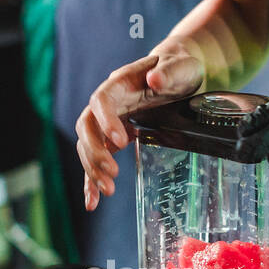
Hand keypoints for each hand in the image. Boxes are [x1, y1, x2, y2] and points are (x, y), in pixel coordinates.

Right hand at [76, 42, 203, 210]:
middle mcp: (108, 104)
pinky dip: (92, 181)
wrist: (178, 75)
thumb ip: (169, 72)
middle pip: (87, 127)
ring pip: (87, 146)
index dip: (106, 120)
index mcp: (120, 83)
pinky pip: (96, 160)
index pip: (101, 100)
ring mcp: (107, 122)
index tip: (121, 140)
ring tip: (108, 190)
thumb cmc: (180, 68)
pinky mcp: (112, 139)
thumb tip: (154, 79)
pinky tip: (93, 202)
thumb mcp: (181, 67)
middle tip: (112, 172)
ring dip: (93, 170)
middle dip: (95, 151)